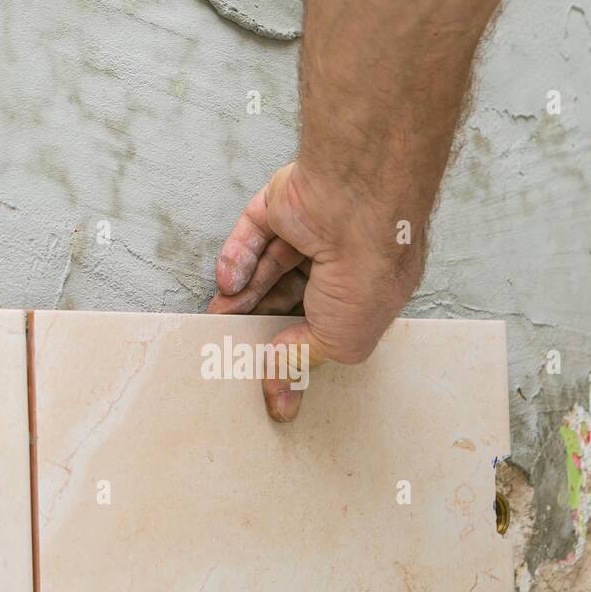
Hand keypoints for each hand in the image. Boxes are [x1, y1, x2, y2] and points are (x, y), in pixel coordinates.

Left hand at [207, 161, 422, 421]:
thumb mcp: (341, 341)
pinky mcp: (284, 204)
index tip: (271, 369)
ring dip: (244, 293)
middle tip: (233, 339)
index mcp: (369, 290)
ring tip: (220, 315)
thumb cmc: (367, 273)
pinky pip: (254, 232)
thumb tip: (278, 387)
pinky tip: (227, 282)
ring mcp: (313, 229)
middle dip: (261, 318)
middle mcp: (344, 258)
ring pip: (269, 266)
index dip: (299, 344)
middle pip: (292, 295)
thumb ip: (303, 360)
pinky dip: (238, 256)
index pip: (328, 321)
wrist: (352, 209)